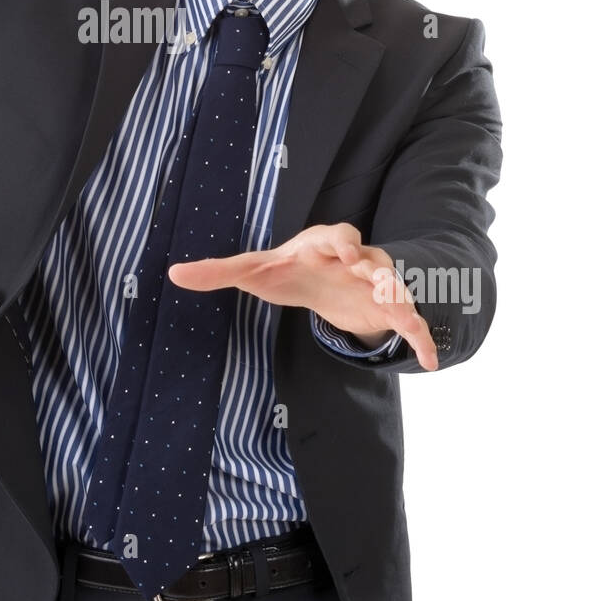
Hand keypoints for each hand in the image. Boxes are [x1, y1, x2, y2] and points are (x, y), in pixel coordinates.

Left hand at [167, 222, 438, 370]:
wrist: (325, 280)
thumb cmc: (289, 270)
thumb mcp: (255, 271)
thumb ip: (218, 271)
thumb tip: (172, 274)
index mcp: (324, 244)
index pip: (335, 236)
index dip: (337, 241)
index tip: (337, 247)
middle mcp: (356, 260)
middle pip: (369, 257)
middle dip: (369, 262)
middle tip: (365, 268)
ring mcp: (375, 284)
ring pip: (393, 287)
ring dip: (397, 297)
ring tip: (401, 312)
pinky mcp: (387, 310)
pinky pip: (408, 323)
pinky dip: (419, 340)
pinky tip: (429, 364)